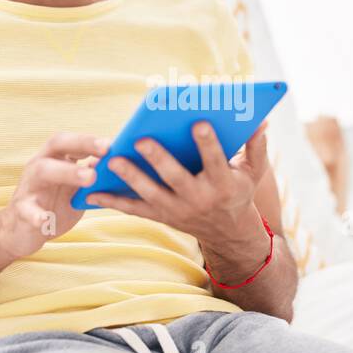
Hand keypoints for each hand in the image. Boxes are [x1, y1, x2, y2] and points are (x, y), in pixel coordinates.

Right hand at [0, 131, 108, 257]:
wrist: (22, 231)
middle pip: (57, 144)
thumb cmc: (54, 204)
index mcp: (55, 158)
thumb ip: (93, 174)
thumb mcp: (76, 188)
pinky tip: (45, 220)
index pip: (71, 140)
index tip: (113, 142)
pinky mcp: (21, 210)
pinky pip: (27, 210)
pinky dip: (36, 215)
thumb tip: (121, 162)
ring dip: (67, 172)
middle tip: (106, 149)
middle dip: (82, 143)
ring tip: (90, 178)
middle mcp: (40, 165)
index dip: (91, 139)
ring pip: (43, 171)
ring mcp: (29, 186)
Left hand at [87, 119, 269, 243]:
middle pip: (175, 177)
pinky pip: (133, 209)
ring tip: (113, 159)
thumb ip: (256, 145)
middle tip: (141, 139)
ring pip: (150, 193)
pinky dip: (112, 201)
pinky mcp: (160, 216)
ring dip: (131, 177)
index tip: (199, 122)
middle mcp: (198, 199)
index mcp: (222, 184)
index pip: (216, 161)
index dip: (208, 143)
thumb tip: (261, 120)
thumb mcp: (254, 171)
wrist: (228, 232)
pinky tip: (91, 191)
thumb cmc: (238, 191)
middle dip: (158, 159)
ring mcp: (177, 210)